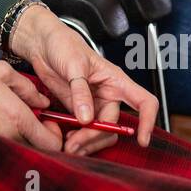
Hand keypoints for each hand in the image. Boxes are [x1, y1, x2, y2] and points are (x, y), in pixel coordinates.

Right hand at [0, 59, 58, 150]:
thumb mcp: (3, 72)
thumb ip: (27, 87)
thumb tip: (40, 99)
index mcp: (16, 116)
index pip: (50, 141)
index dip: (56, 134)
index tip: (50, 121)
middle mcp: (8, 132)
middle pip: (39, 149)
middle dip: (44, 137)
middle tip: (39, 121)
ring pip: (24, 147)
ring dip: (29, 136)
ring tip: (21, 117)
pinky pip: (8, 143)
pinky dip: (13, 135)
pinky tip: (6, 119)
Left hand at [9, 5, 157, 153]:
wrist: (42, 44)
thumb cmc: (63, 44)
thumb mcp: (73, 64)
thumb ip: (80, 91)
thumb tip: (86, 119)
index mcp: (116, 81)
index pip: (144, 102)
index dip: (148, 121)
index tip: (142, 140)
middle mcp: (108, 95)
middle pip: (113, 126)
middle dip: (95, 137)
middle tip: (74, 144)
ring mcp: (93, 105)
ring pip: (99, 133)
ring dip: (86, 143)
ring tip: (68, 146)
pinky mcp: (77, 111)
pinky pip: (83, 131)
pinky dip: (76, 139)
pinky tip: (65, 140)